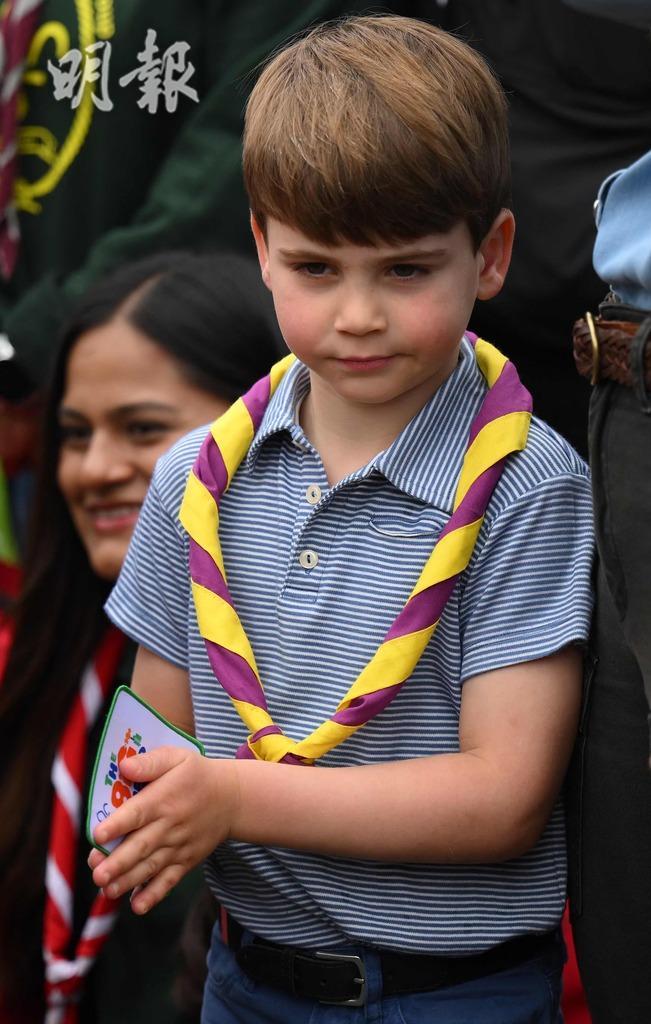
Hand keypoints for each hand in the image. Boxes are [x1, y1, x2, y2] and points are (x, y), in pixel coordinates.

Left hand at [88, 746, 238, 913]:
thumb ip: (150, 762)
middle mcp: (169, 826)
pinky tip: (138, 906)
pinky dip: (154, 894)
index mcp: (163, 798)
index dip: (118, 824)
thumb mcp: (177, 758)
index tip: (98, 835)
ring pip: (151, 866)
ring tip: (108, 890)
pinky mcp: (186, 861)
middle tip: (97, 874)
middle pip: (141, 846)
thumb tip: (123, 766)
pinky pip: (170, 880)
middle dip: (118, 862)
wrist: (232, 799)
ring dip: (128, 880)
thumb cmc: (197, 775)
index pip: (138, 813)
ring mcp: (178, 847)